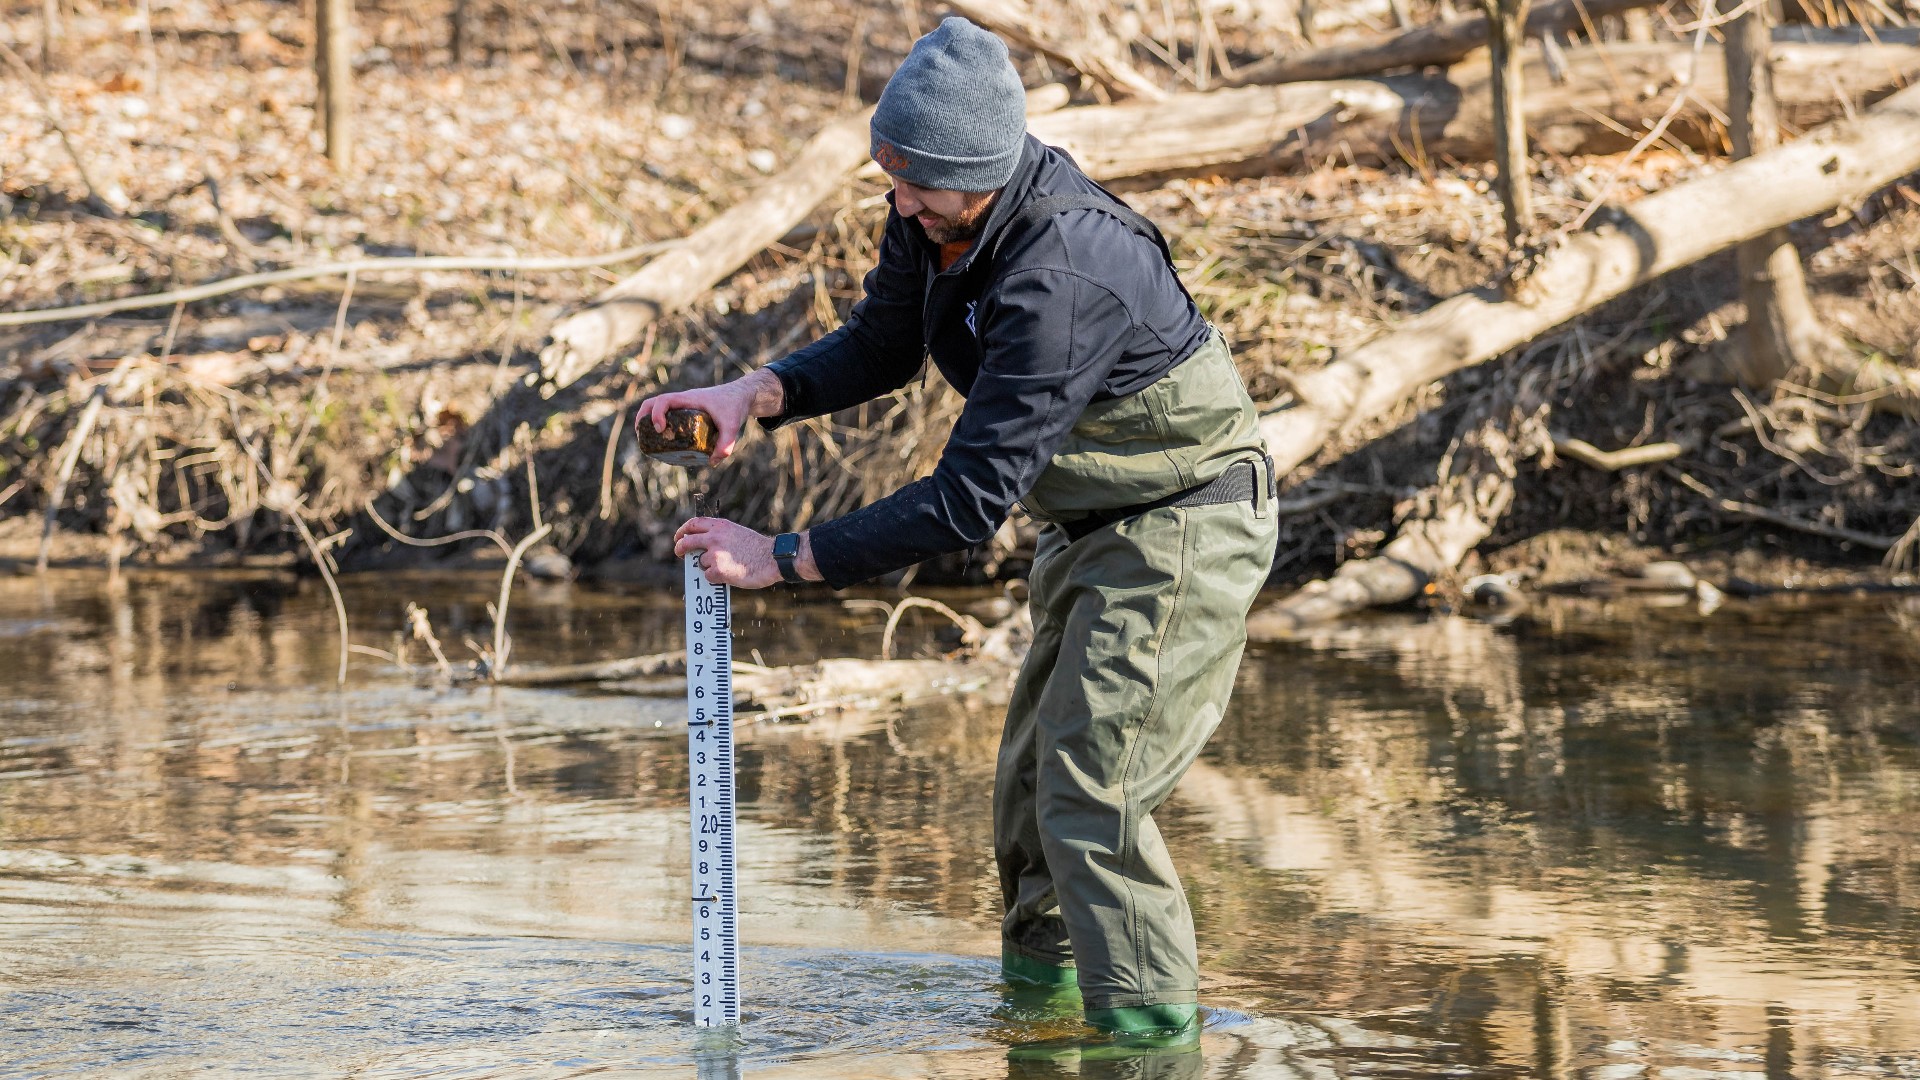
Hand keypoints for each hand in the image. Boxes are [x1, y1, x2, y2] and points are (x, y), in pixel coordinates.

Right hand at [634, 370, 783, 466]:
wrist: (741, 395)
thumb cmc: (734, 406)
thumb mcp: (733, 426)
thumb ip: (726, 444)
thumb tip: (712, 462)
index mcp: (689, 399)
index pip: (664, 400)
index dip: (656, 413)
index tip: (660, 429)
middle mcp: (683, 400)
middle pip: (653, 402)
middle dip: (643, 417)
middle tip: (641, 435)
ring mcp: (683, 404)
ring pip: (657, 406)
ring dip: (647, 419)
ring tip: (646, 438)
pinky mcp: (686, 410)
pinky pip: (666, 412)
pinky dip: (658, 421)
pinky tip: (661, 439)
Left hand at [673, 518, 820, 588]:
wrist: (773, 558)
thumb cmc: (759, 548)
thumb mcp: (738, 533)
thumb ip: (720, 536)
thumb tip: (703, 547)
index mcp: (720, 526)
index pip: (693, 524)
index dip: (683, 531)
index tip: (679, 537)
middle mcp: (714, 538)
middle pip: (686, 542)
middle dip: (679, 548)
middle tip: (679, 553)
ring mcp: (715, 554)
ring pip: (700, 563)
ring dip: (709, 567)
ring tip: (727, 567)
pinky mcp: (718, 570)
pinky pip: (708, 576)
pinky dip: (716, 578)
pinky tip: (730, 575)